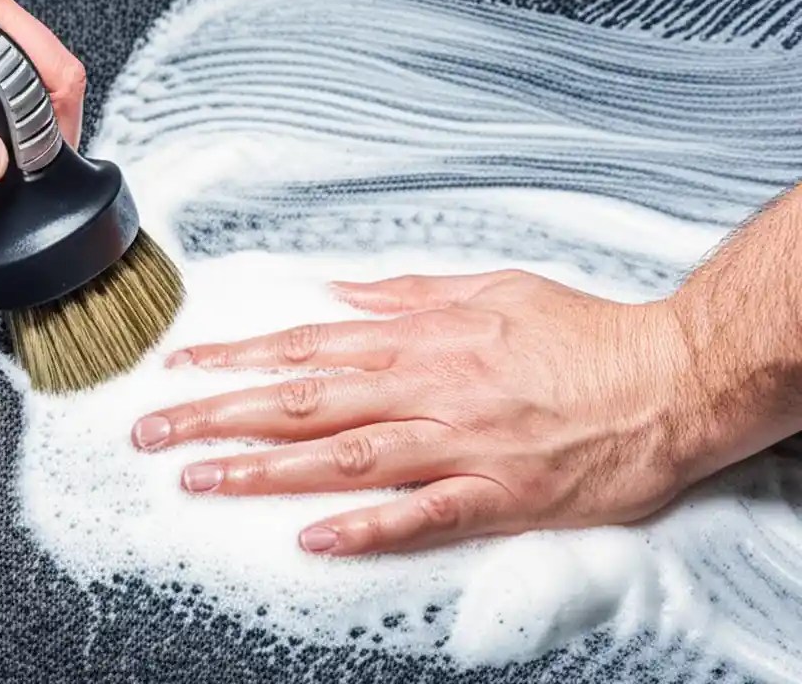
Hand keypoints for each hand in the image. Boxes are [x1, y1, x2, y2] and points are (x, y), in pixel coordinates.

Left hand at [132, 270, 727, 556]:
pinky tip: (312, 537)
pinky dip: (364, 526)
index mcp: (420, 339)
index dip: (236, 358)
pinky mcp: (496, 494)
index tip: (180, 368)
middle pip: (302, 402)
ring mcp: (457, 444)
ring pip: (341, 456)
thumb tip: (344, 295)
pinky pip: (419, 514)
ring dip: (264, 469)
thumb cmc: (582, 333)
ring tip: (199, 478)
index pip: (306, 346)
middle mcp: (425, 388)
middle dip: (220, 415)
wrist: (668, 379)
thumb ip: (409, 295)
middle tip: (155, 430)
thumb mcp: (490, 287)